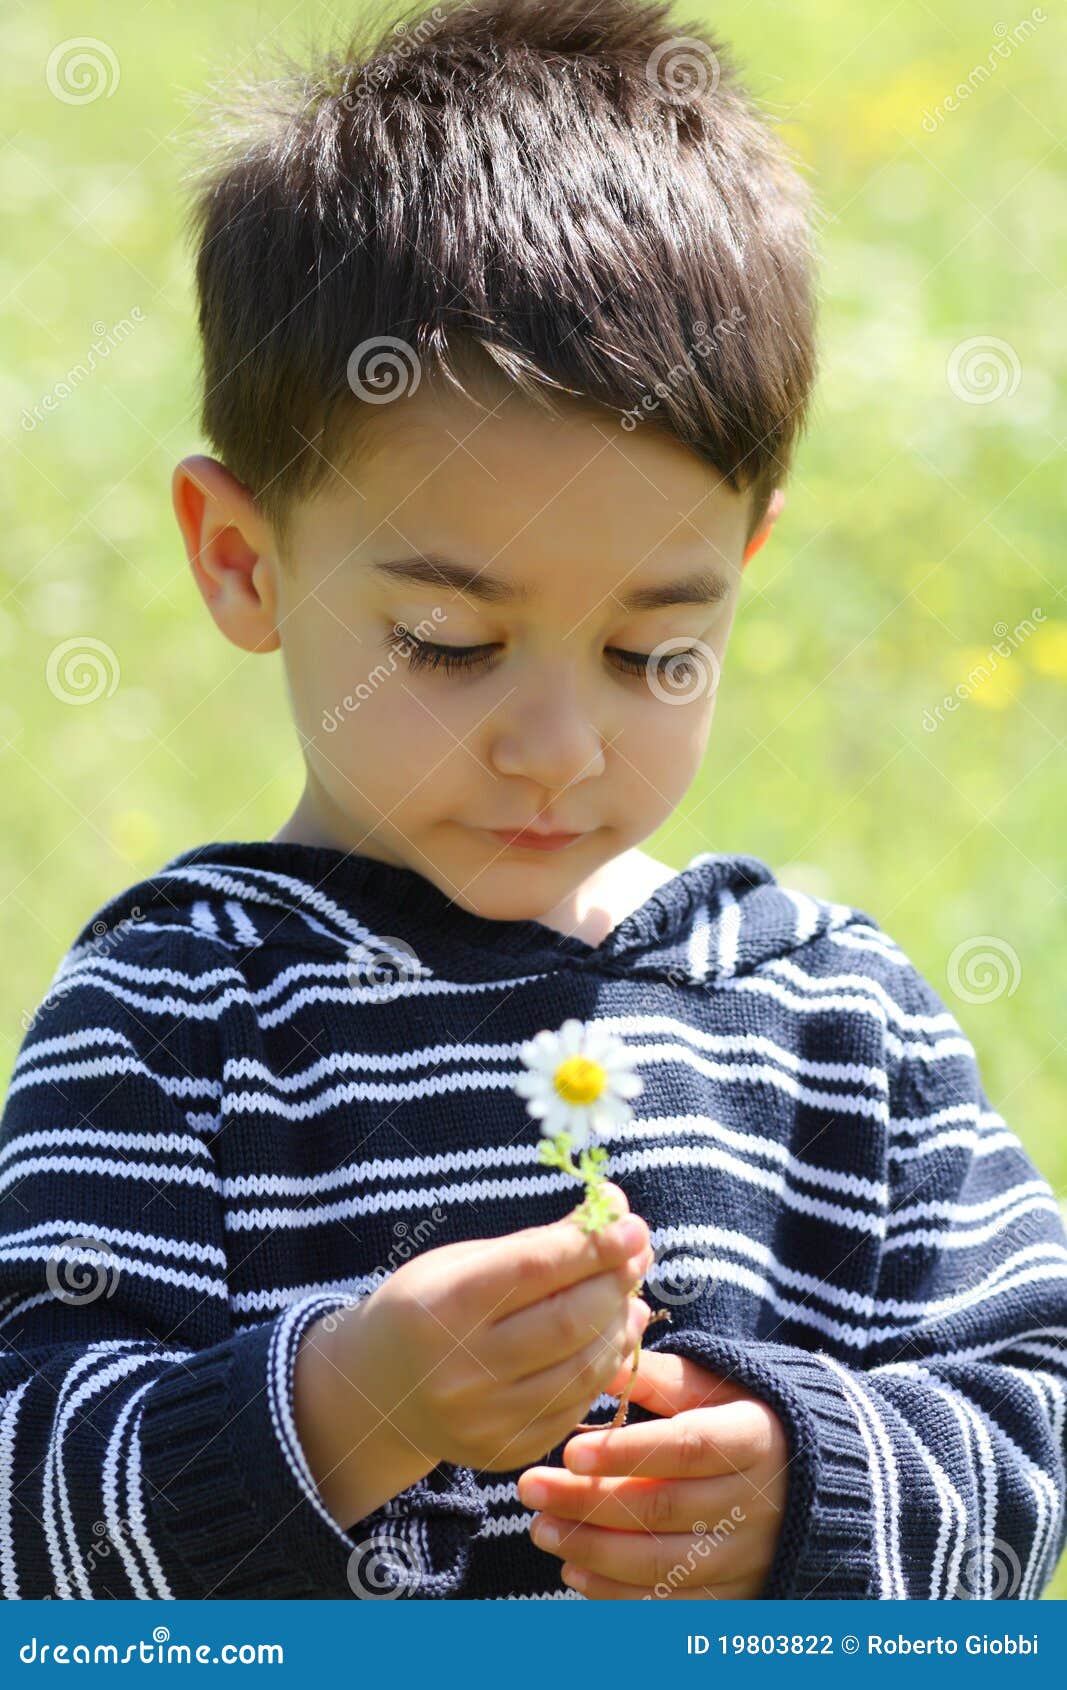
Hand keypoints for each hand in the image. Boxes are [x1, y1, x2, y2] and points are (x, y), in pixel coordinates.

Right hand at [345, 1184, 653, 1472]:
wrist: (377, 1389)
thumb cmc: (427, 1306)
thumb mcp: (462, 1263)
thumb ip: (535, 1246)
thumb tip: (615, 1215)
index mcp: (442, 1309)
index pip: (535, 1270)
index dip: (593, 1246)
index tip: (633, 1225)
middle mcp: (460, 1371)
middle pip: (568, 1323)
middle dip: (615, 1283)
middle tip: (638, 1255)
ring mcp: (483, 1420)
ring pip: (581, 1370)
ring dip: (620, 1326)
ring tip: (631, 1296)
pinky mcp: (504, 1453)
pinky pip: (574, 1407)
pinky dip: (603, 1368)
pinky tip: (611, 1338)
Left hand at [516, 1346, 787, 1597]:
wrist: (812, 1481)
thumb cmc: (744, 1417)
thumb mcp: (715, 1385)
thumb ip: (658, 1377)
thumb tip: (602, 1357)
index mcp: (752, 1438)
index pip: (686, 1448)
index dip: (627, 1452)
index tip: (571, 1450)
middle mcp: (753, 1503)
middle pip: (663, 1507)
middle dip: (589, 1501)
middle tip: (531, 1488)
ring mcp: (744, 1555)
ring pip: (661, 1563)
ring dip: (593, 1549)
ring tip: (541, 1528)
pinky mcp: (732, 1594)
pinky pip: (670, 1603)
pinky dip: (617, 1593)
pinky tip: (573, 1569)